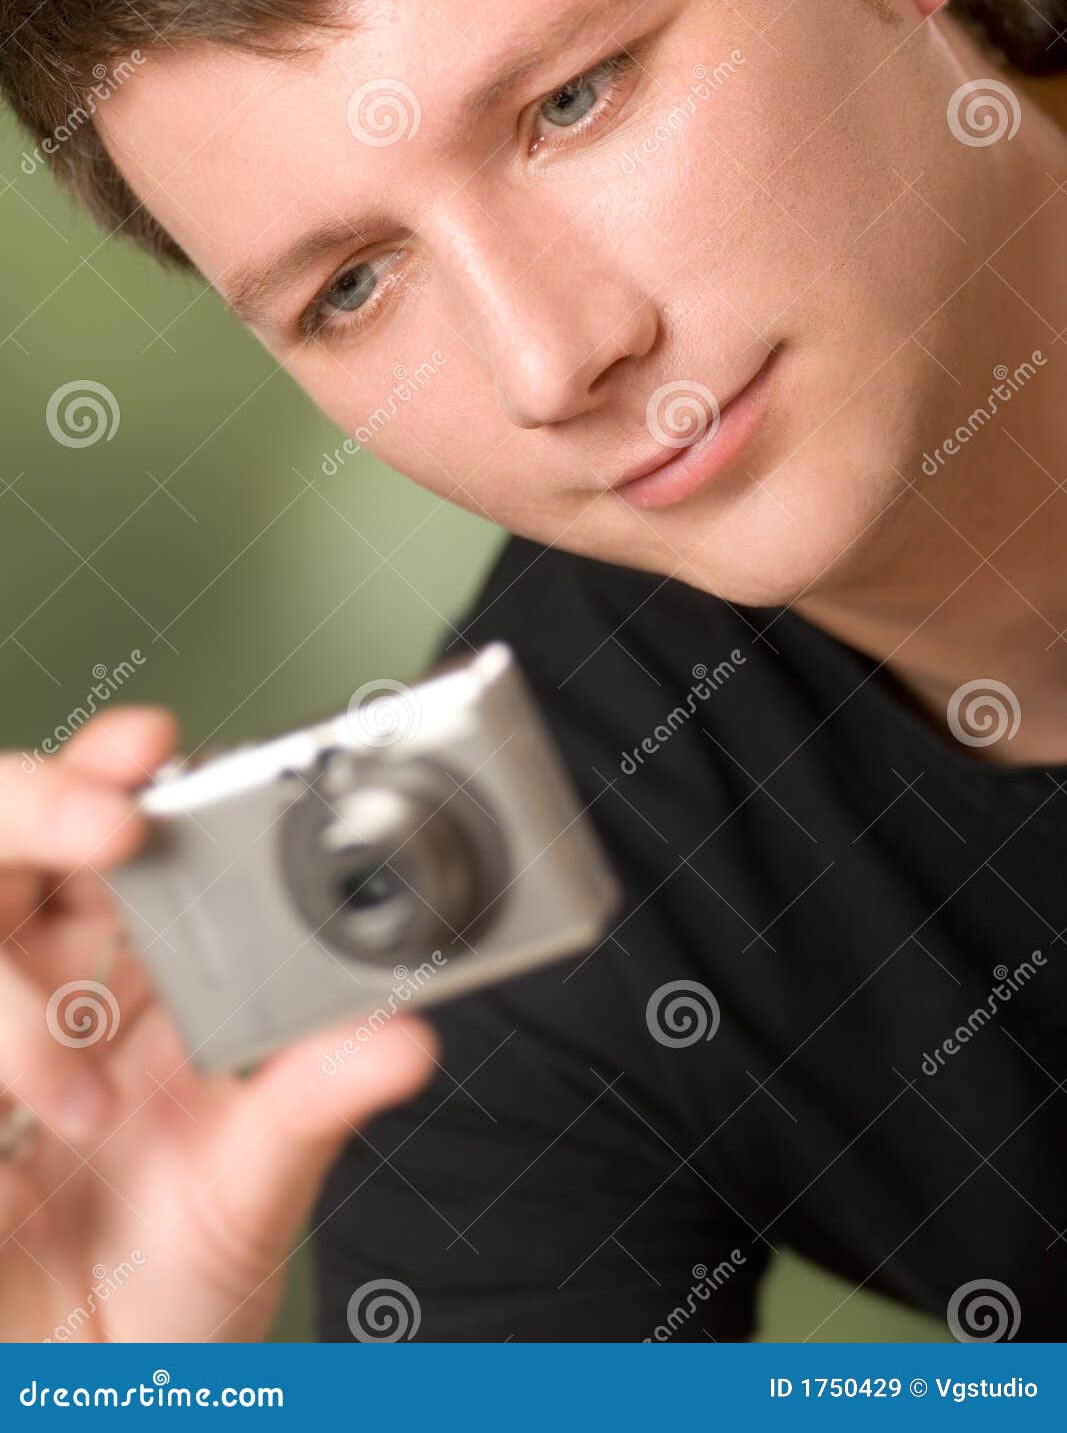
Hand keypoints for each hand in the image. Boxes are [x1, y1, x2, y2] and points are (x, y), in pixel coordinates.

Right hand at [0, 706, 436, 1340]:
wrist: (88, 1403)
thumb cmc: (174, 1295)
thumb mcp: (254, 1191)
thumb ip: (311, 1103)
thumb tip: (408, 1032)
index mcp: (136, 986)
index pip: (112, 841)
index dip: (117, 776)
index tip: (156, 745)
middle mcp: (49, 996)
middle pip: (13, 847)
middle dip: (47, 805)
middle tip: (114, 820)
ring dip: (7, 992)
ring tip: (81, 1099)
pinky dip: (4, 1049)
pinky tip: (28, 1128)